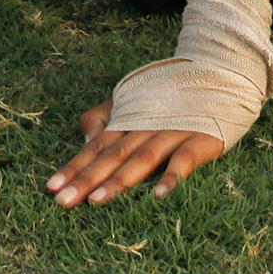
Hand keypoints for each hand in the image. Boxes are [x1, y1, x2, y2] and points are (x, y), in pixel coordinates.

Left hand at [45, 101, 228, 205]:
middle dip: (87, 179)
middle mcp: (147, 125)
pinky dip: (172, 176)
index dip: (74, 167)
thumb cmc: (172, 93)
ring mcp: (174, 131)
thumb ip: (106, 117)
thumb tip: (84, 140)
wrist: (221, 71)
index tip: (51, 188)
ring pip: (142, 158)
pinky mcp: (202, 138)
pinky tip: (159, 195)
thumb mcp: (133, 99)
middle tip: (63, 202)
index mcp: (129, 119)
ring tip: (97, 201)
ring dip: (120, 180)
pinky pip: (185, 158)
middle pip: (113, 155)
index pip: (96, 146)